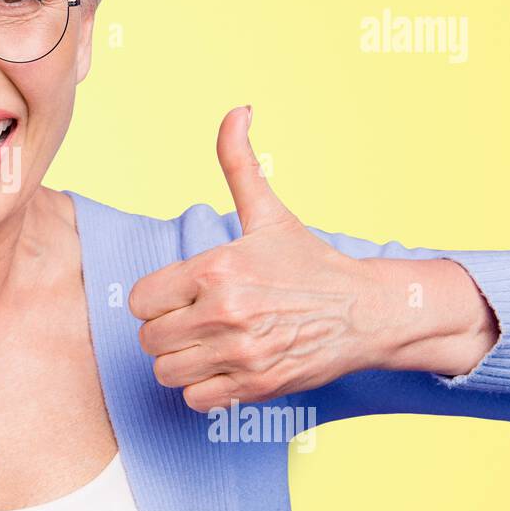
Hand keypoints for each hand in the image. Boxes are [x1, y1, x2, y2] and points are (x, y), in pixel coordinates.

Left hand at [128, 106, 381, 412]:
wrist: (367, 312)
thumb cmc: (309, 263)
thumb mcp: (270, 212)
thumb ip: (239, 162)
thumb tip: (237, 110)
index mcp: (217, 268)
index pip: (141, 299)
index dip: (155, 299)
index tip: (178, 296)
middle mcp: (225, 312)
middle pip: (150, 338)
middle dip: (166, 330)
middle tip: (193, 321)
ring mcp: (241, 353)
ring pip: (167, 371)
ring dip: (179, 362)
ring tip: (203, 346)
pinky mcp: (256, 386)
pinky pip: (195, 399)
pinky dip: (202, 389)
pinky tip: (221, 368)